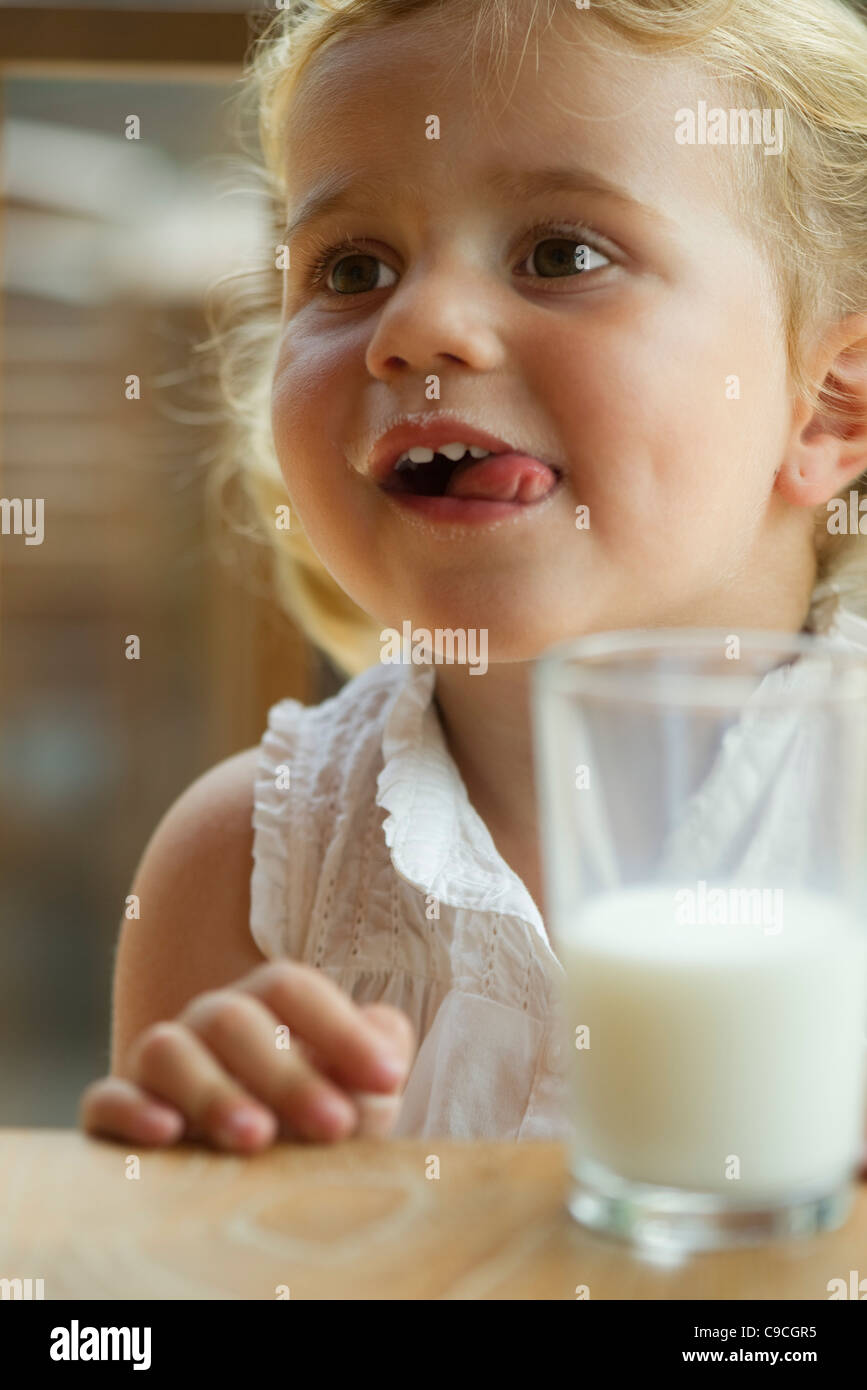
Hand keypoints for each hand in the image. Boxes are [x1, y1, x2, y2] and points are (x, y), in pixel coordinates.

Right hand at [79, 962, 414, 1151]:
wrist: (255, 1171)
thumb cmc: (316, 1116)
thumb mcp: (358, 1087)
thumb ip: (379, 1055)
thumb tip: (386, 1048)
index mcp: (267, 1005)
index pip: (292, 990)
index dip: (341, 1029)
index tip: (390, 1078)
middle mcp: (208, 1023)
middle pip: (234, 1020)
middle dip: (288, 1074)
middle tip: (336, 1125)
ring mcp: (159, 1066)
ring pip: (167, 1051)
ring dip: (214, 1092)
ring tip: (257, 1138)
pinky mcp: (115, 1115)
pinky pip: (106, 1100)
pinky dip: (130, 1111)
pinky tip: (167, 1135)